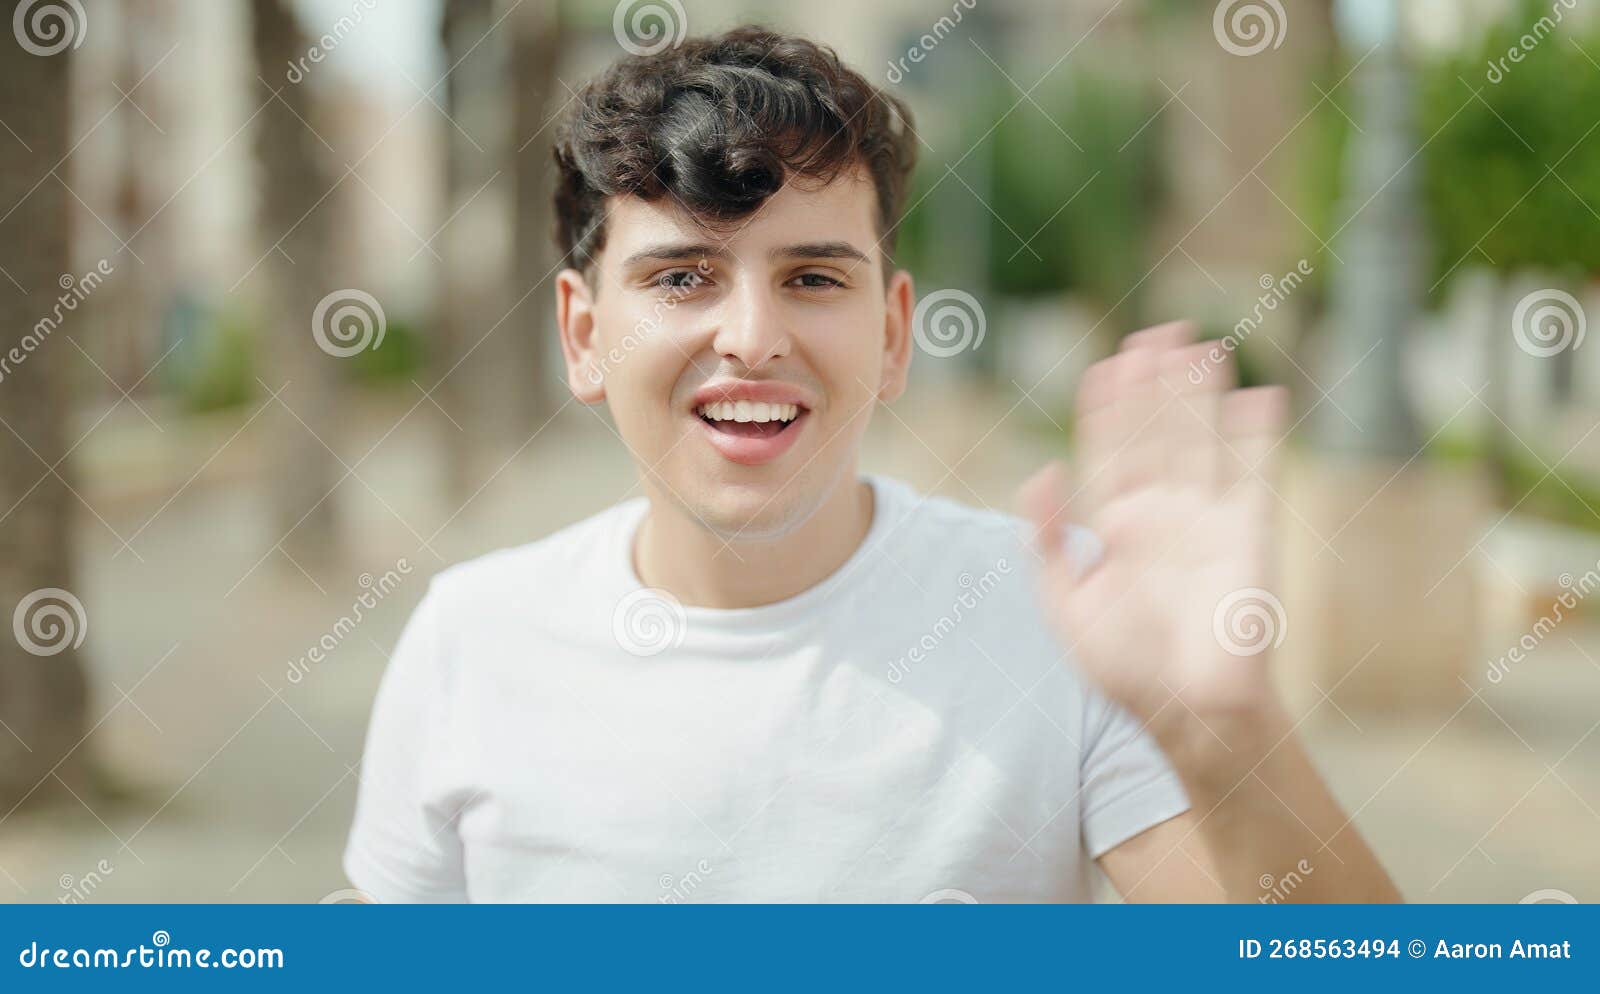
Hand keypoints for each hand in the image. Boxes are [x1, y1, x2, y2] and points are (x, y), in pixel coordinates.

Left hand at [1019, 321, 1290, 751]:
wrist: (1187, 710)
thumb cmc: (1122, 667)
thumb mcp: (1066, 603)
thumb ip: (1050, 539)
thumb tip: (1038, 473)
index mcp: (1116, 526)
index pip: (1109, 451)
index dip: (1107, 409)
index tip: (1102, 366)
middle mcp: (1161, 513)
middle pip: (1156, 432)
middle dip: (1154, 385)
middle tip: (1152, 332)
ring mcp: (1206, 519)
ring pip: (1201, 441)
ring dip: (1200, 395)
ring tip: (1198, 343)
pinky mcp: (1249, 534)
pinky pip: (1254, 474)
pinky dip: (1258, 435)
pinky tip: (1258, 393)